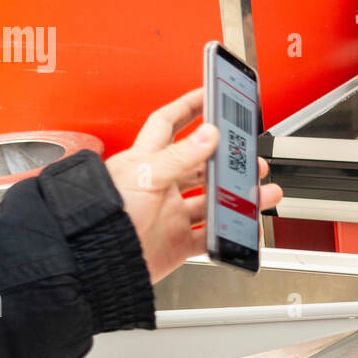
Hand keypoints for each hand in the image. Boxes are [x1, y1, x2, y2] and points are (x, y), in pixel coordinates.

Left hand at [105, 89, 282, 283]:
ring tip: (261, 193)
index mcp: (146, 161)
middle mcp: (160, 186)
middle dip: (227, 159)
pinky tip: (244, 228)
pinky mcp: (177, 242)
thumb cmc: (105, 215)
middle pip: (200, 164)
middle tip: (248, 156)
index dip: (188, 106)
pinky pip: (210, 236)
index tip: (209, 94)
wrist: (96, 263)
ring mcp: (170, 214)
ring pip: (213, 201)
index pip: (168, 123)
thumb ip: (179, 156)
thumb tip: (208, 135)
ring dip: (239, 197)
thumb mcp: (144, 175)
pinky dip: (230, 233)